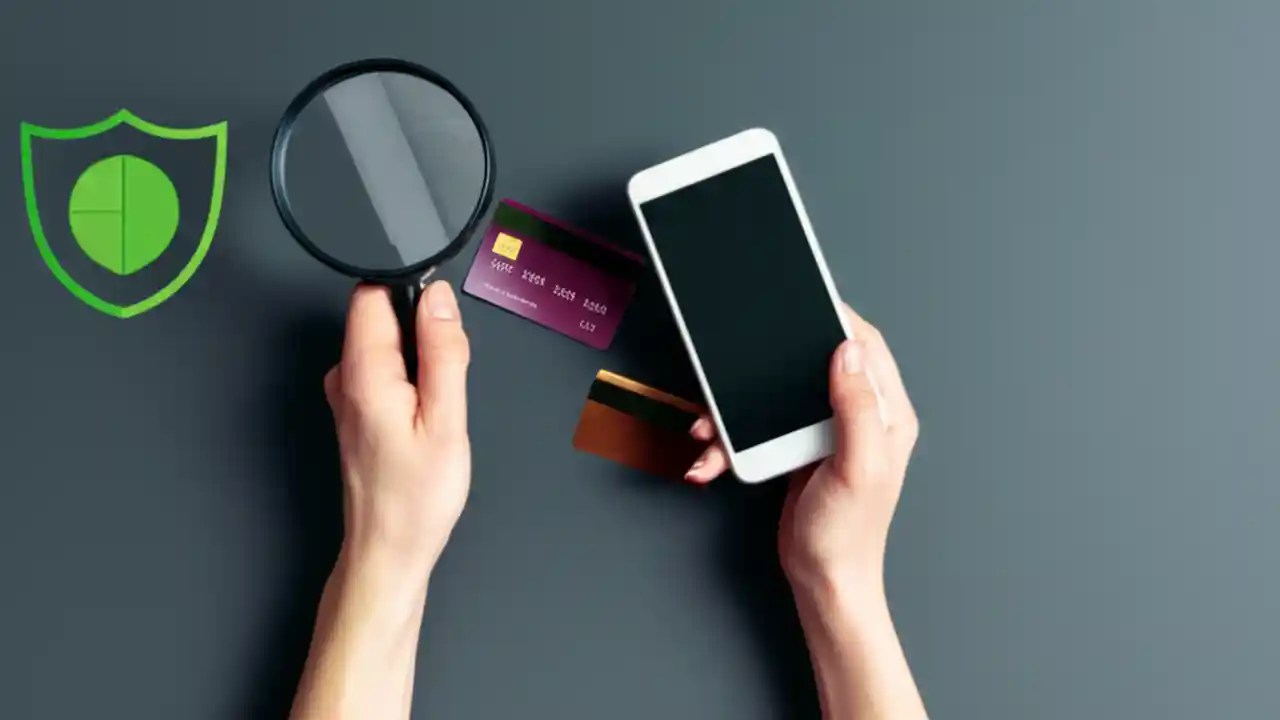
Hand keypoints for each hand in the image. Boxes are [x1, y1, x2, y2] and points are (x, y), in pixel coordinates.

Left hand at [323, 281, 472, 575]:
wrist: (388, 549)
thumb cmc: (417, 496)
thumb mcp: (446, 419)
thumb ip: (443, 351)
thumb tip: (438, 297)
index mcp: (362, 371)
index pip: (371, 292)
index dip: (410, 291)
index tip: (441, 321)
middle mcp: (343, 376)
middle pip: (381, 314)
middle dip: (422, 331)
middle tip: (445, 381)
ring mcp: (345, 393)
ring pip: (386, 343)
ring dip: (418, 360)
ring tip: (435, 407)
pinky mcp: (354, 409)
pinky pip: (384, 369)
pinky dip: (410, 382)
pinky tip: (423, 419)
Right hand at [685, 304, 918, 595]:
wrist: (822, 579)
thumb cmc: (848, 533)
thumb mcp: (858, 467)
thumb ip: (856, 407)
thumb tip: (846, 350)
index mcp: (887, 414)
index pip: (866, 346)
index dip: (837, 318)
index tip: (804, 298)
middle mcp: (859, 417)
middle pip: (813, 362)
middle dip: (770, 362)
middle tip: (741, 354)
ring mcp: (824, 432)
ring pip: (776, 394)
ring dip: (736, 409)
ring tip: (709, 426)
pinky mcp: (795, 449)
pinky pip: (759, 428)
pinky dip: (730, 441)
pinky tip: (711, 457)